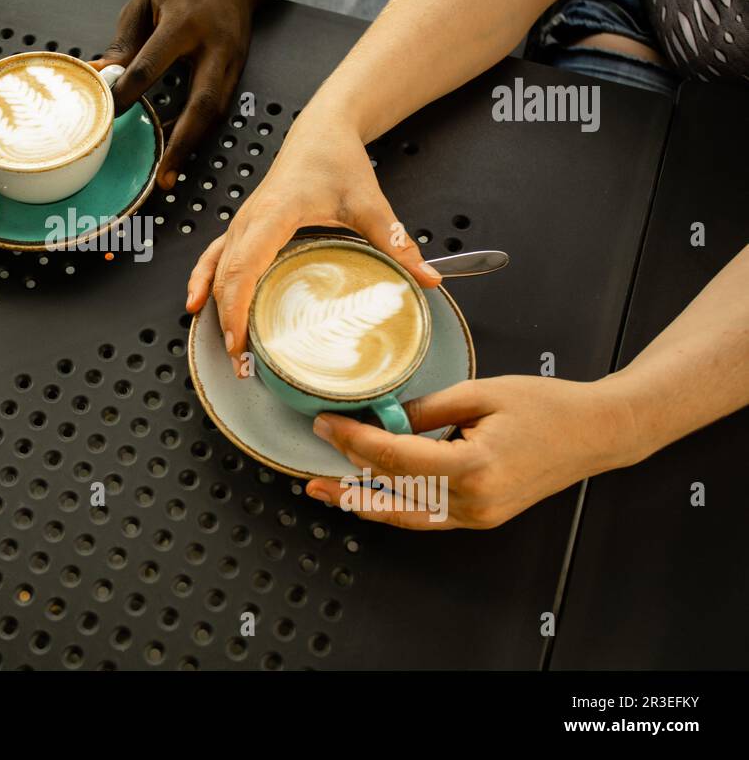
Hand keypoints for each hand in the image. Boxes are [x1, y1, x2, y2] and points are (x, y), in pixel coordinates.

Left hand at [97, 0, 275, 190]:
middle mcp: (214, 45)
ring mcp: (233, 59)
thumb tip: (102, 75)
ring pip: (216, 111)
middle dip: (181, 142)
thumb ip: (125, 40)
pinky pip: (221, 105)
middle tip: (163, 175)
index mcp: (184, 22)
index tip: (108, 113)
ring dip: (193, 145)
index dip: (128, 93)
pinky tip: (184, 148)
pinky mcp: (240, 67)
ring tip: (171, 173)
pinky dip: (201, 129)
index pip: (152, 66)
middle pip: (202, 103)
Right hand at [186, 118, 440, 369]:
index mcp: (275, 214)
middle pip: (226, 275)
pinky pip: (214, 256)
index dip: (237, 306)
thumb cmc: (338, 160)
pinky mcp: (243, 225)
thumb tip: (429, 279)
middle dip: (227, 321)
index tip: (241, 340)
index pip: (245, 266)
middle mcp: (250, 219)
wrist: (321, 131)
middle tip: (241, 362)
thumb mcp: (370, 202)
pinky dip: (204, 281)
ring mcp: (242, 222)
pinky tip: (197, 304)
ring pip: (217, 268)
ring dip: (216, 307)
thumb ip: (396, 242)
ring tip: (225, 346)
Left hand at [303, 375, 640, 529]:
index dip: (353, 440)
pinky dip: (392, 507)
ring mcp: (478, 514)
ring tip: (323, 489)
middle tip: (313, 453)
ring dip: (361, 500)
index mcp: (474, 466)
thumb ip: (425, 409)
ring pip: (405, 513)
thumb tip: (382, 415)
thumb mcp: (480, 393)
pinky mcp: (481, 516)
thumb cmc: (548, 407)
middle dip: (348, 469)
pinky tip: (366, 497)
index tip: (327, 424)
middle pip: (393, 488)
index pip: (394, 457)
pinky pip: (426, 516)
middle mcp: (474, 500)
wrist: (596, 432)